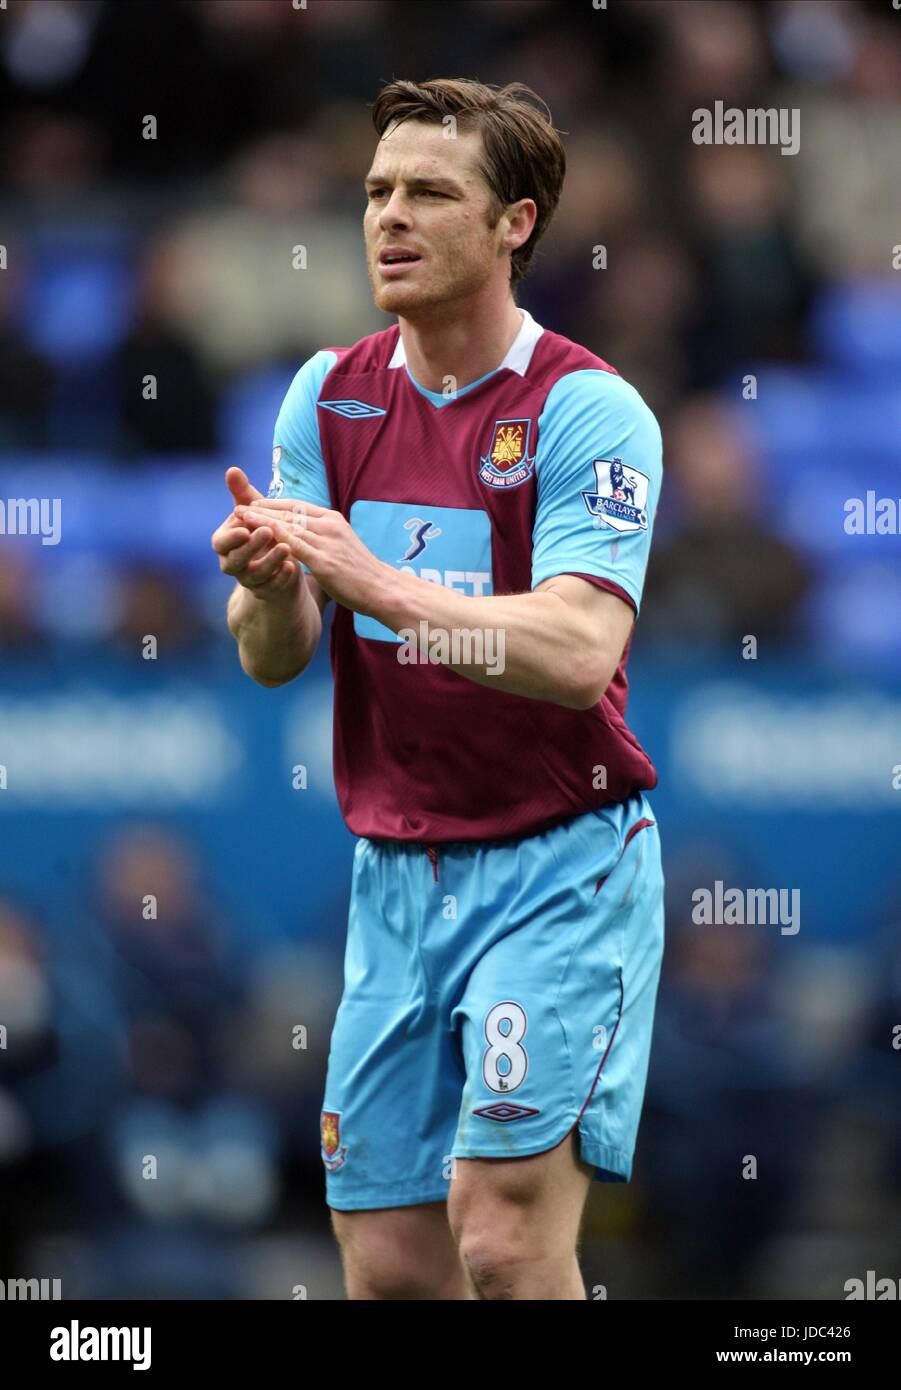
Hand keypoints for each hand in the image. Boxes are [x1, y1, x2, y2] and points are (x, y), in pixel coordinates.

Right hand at [211, 468, 298, 598]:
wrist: (277, 561)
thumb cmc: (262, 530)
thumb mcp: (254, 512)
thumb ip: (242, 493)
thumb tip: (232, 469)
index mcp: (225, 544)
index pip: (220, 543)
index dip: (231, 537)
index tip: (244, 527)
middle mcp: (232, 564)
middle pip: (235, 560)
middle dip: (251, 547)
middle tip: (268, 532)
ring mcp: (248, 580)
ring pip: (255, 575)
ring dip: (270, 561)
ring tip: (287, 547)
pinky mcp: (266, 591)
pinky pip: (271, 588)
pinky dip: (281, 578)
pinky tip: (293, 566)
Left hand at [235, 498, 390, 613]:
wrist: (381, 589)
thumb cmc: (360, 572)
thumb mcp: (342, 546)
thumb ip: (323, 537)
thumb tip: (306, 535)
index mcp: (333, 520)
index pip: (298, 506)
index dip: (274, 504)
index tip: (254, 503)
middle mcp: (329, 527)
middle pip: (289, 513)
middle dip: (262, 509)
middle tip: (239, 506)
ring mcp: (327, 543)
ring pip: (288, 526)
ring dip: (262, 520)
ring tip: (241, 518)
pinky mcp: (324, 562)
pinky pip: (294, 547)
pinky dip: (275, 538)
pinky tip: (259, 536)